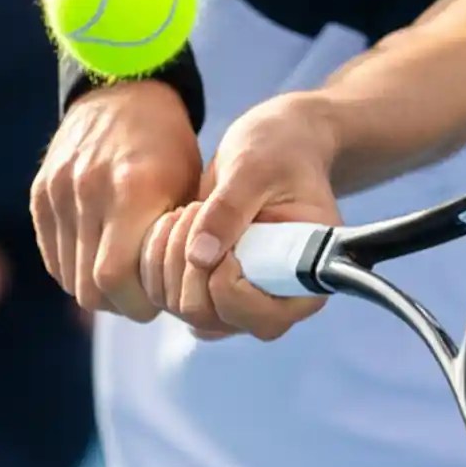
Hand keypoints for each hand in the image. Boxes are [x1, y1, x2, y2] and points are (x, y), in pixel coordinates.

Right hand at [30, 80, 201, 320]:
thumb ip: (179, 241)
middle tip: (143, 298)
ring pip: (68, 277)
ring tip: (125, 280)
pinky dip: (76, 270)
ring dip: (97, 290)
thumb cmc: (170, 146)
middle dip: (119, 303)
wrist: (123, 92)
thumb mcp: (191, 188)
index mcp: (132, 190)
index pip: (115, 277)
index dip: (138, 303)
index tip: (159, 302)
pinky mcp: (39, 194)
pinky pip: (53, 256)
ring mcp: (57, 192)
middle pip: (89, 286)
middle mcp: (88, 192)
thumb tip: (177, 296)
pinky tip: (102, 261)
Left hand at [139, 94, 340, 340]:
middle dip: (190, 265)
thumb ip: (228, 210)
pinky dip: (157, 265)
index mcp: (307, 279)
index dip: (227, 283)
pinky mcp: (212, 289)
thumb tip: (200, 257)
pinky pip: (170, 298)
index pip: (262, 317)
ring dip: (170, 261)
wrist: (273, 146)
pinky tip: (171, 225)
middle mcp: (276, 301)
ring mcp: (242, 299)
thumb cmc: (279, 151)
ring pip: (186, 311)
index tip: (219, 234)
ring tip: (185, 211)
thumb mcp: (255, 169)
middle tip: (194, 211)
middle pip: (215, 320)